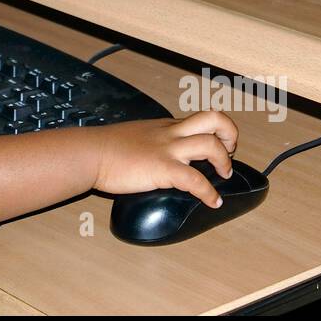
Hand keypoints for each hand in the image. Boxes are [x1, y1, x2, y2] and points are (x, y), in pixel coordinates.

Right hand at [92, 111, 238, 207]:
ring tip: (223, 176)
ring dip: (224, 162)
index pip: (201, 118)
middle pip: (214, 119)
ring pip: (211, 144)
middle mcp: (171, 133)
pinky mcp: (163, 169)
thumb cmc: (106, 148)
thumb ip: (152, 143)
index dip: (218, 129)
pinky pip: (196, 181)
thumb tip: (157, 158)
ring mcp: (168, 150)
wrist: (90, 154)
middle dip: (230, 134)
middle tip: (229, 152)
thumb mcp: (136, 137)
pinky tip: (213, 201)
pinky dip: (210, 193)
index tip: (220, 143)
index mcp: (166, 126)